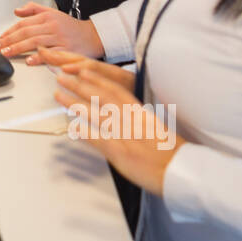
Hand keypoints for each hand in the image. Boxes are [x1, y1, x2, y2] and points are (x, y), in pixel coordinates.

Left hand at [0, 2, 104, 60]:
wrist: (93, 36)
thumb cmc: (71, 27)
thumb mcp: (52, 12)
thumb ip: (33, 9)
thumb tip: (17, 10)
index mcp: (47, 17)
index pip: (23, 23)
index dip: (9, 32)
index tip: (0, 39)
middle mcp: (52, 26)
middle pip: (27, 32)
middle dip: (10, 41)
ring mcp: (59, 38)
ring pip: (35, 41)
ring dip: (19, 48)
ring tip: (7, 53)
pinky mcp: (67, 50)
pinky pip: (51, 53)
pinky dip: (39, 57)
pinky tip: (30, 60)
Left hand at [38, 48, 180, 195]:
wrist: (181, 170)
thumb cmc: (171, 152)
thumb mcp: (156, 128)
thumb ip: (139, 120)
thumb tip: (125, 114)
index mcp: (141, 113)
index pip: (116, 90)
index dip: (98, 78)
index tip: (83, 70)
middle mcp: (132, 120)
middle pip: (102, 98)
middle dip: (80, 85)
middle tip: (62, 77)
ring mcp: (125, 135)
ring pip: (97, 114)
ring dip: (76, 103)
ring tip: (59, 95)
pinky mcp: (121, 153)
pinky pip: (99, 140)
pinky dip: (86, 132)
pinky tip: (73, 127)